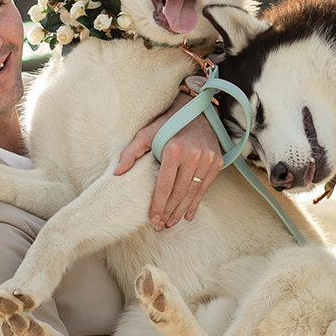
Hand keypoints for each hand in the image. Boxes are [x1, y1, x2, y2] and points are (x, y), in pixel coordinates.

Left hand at [114, 92, 223, 229]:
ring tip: (172, 222)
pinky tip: (188, 214)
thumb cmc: (168, 123)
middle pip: (179, 192)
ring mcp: (207, 159)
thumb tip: (117, 173)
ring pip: (192, 192)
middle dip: (169, 211)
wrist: (197, 110)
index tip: (153, 219)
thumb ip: (131, 152)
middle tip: (161, 226)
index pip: (164, 185)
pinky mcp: (217, 161)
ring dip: (182, 210)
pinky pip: (205, 187)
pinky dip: (196, 202)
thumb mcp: (147, 133)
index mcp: (173, 149)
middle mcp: (193, 155)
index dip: (158, 205)